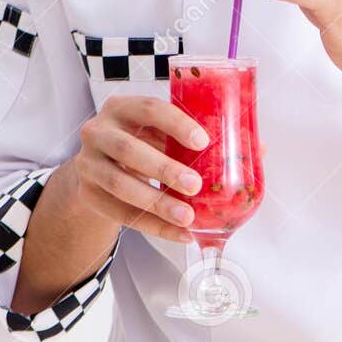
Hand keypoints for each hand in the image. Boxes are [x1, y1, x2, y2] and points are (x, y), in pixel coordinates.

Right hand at [72, 93, 208, 244]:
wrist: (100, 169)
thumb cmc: (141, 144)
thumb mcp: (160, 133)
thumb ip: (193, 139)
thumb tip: (254, 151)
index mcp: (121, 108)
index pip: (148, 108)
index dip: (175, 124)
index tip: (202, 142)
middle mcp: (98, 132)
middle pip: (128, 149)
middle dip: (164, 168)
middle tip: (195, 184)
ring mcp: (88, 164)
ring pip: (120, 184)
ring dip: (157, 202)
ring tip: (187, 216)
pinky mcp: (89, 194)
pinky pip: (121, 214)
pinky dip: (153, 227)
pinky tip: (179, 233)